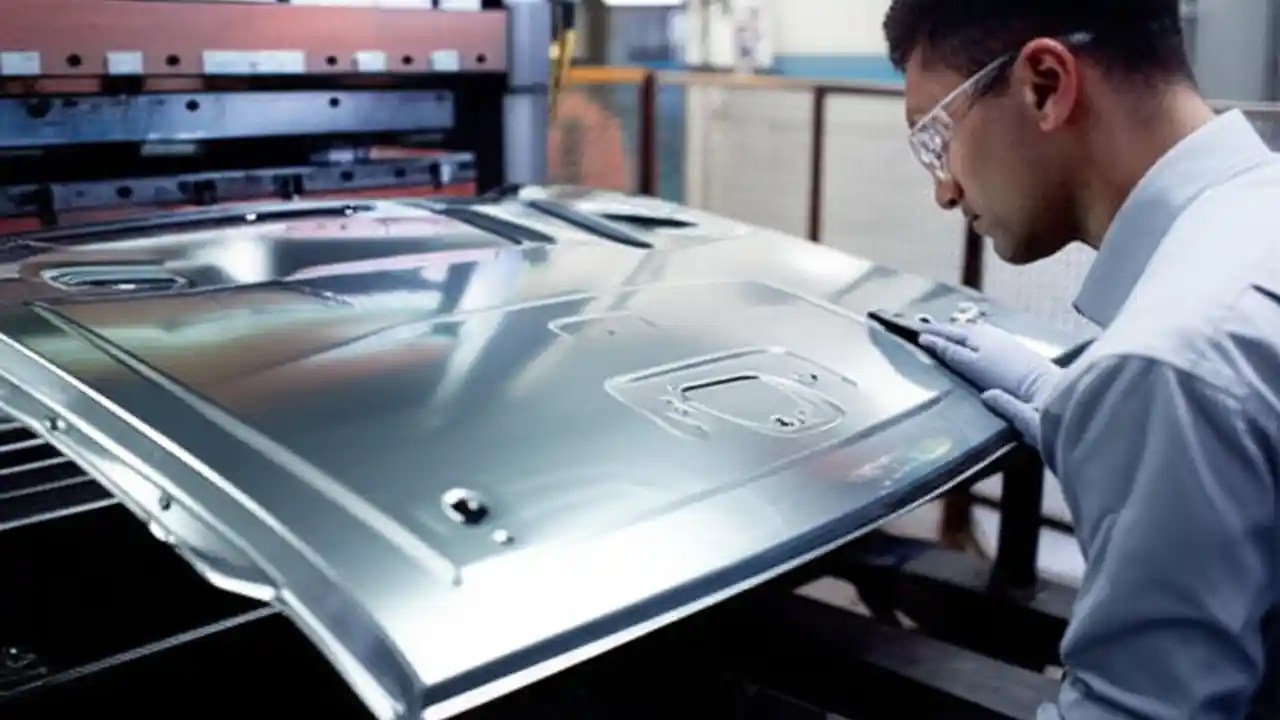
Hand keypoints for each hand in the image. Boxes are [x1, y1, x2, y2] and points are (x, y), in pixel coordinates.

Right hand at [917, 321, 1060, 448]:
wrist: (1067, 397)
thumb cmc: (1041, 410)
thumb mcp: (1024, 415)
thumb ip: (1006, 404)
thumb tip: (989, 396)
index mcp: (989, 364)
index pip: (955, 351)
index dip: (937, 344)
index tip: (920, 338)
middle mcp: (995, 349)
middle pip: (962, 336)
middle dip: (941, 331)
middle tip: (921, 327)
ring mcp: (1006, 345)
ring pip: (974, 333)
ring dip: (956, 329)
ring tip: (941, 329)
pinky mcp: (1015, 347)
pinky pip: (986, 333)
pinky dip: (972, 331)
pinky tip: (971, 333)